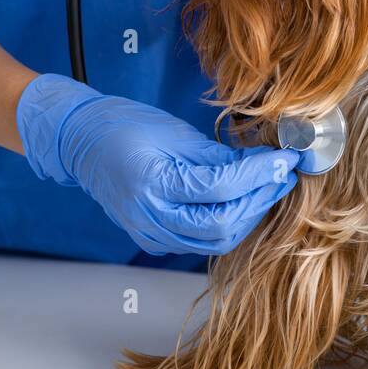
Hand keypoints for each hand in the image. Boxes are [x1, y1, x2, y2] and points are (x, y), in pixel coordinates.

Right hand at [17, 74, 297, 255]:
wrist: (82, 142)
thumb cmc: (125, 126)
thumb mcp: (177, 133)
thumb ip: (221, 156)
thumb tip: (265, 164)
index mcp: (152, 184)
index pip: (221, 189)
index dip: (259, 175)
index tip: (285, 159)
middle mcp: (150, 217)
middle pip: (223, 224)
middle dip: (260, 200)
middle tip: (282, 174)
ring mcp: (151, 233)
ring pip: (216, 240)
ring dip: (249, 215)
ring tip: (268, 186)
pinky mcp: (154, 240)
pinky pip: (200, 242)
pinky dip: (228, 224)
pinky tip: (243, 201)